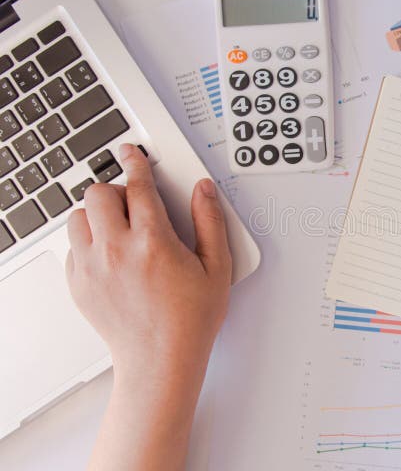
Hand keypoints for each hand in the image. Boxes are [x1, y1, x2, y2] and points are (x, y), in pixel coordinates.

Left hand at [65, 143, 231, 382]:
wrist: (160, 361)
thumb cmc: (190, 320)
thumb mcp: (216, 267)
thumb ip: (210, 221)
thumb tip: (203, 191)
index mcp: (152, 241)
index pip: (137, 185)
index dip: (135, 162)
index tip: (131, 153)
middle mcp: (116, 250)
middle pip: (97, 194)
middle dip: (115, 191)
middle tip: (133, 204)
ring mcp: (92, 268)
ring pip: (76, 218)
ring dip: (96, 216)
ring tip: (119, 229)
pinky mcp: (79, 285)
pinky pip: (71, 248)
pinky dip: (87, 243)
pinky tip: (111, 256)